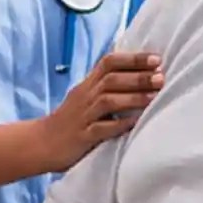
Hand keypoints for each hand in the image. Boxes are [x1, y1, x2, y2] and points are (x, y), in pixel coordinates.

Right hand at [38, 51, 162, 171]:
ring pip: (107, 101)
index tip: (156, 59)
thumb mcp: (85, 97)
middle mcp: (85, 96)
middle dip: (138, 76)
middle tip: (161, 76)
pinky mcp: (82, 136)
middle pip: (110, 79)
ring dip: (133, 97)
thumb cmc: (71, 120)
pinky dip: (119, 124)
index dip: (132, 58)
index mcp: (87, 84)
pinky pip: (102, 129)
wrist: (41, 143)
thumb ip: (105, 86)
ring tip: (155, 96)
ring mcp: (83, 116)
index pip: (108, 62)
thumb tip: (139, 75)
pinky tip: (136, 122)